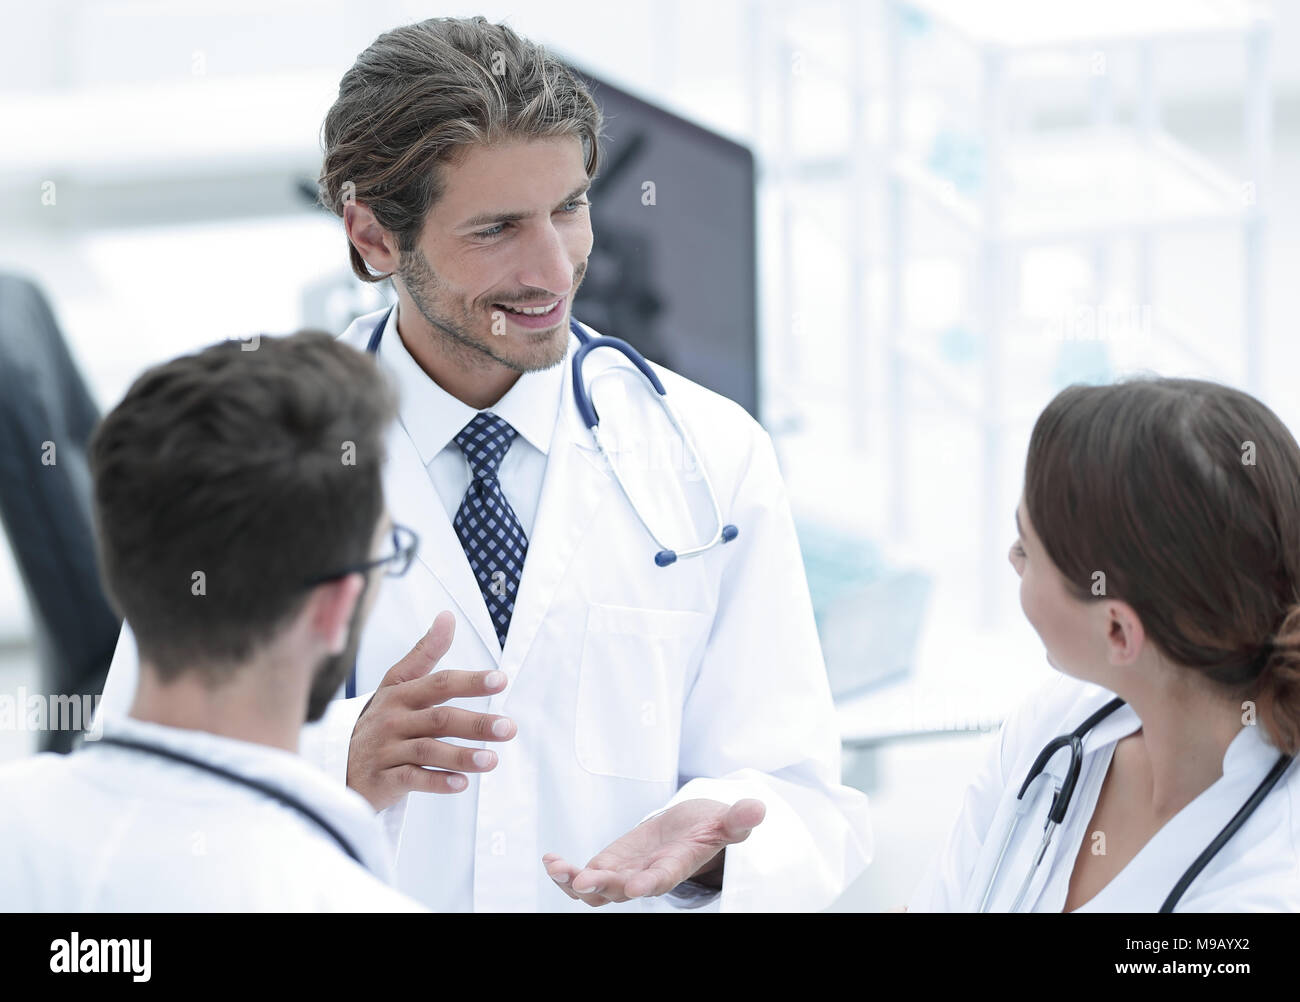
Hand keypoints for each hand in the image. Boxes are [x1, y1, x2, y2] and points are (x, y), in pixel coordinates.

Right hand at [347, 611, 517, 810]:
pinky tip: (461, 784)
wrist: (341, 766)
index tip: (501, 680)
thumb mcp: (396, 684)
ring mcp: (387, 751)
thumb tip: (447, 617)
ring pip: (428, 751)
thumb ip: (425, 653)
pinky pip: (411, 780)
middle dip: (475, 723)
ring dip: (461, 756)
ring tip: (492, 760)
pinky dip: (437, 782)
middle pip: (439, 719)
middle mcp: (393, 720)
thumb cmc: (379, 721)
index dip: (470, 681)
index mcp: (401, 694)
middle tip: (508, 728)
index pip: (439, 683)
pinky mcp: (383, 780)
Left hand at [542, 798, 765, 906]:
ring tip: (557, 868)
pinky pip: (582, 879)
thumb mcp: (726, 821)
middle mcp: (647, 877)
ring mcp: (625, 875)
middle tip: (583, 880)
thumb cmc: (709, 828)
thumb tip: (759, 807)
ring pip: (596, 891)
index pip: (663, 878)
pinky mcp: (608, 868)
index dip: (650, 882)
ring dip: (574, 884)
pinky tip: (550, 860)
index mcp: (676, 866)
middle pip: (622, 889)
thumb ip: (738, 818)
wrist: (690, 833)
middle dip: (602, 887)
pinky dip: (564, 872)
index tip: (636, 886)